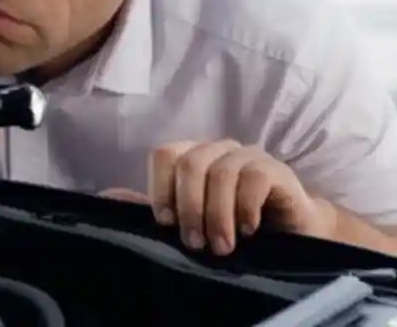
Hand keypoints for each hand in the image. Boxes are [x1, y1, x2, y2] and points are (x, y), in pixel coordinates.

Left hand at [104, 140, 335, 255]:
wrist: (291, 234)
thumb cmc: (234, 225)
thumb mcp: (190, 219)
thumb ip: (154, 208)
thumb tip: (105, 197)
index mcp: (193, 156)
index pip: (164, 154)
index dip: (160, 188)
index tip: (167, 224)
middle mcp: (218, 149)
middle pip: (190, 163)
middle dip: (189, 208)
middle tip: (195, 244)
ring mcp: (248, 156)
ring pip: (221, 172)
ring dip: (217, 215)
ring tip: (221, 246)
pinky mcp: (277, 169)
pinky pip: (254, 178)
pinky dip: (246, 207)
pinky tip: (248, 230)